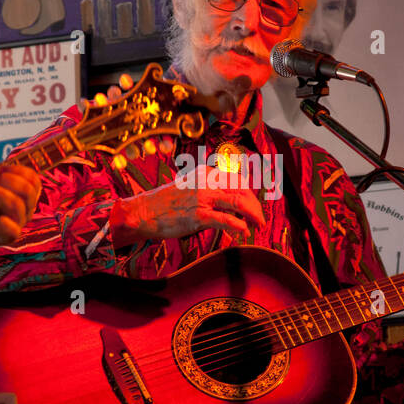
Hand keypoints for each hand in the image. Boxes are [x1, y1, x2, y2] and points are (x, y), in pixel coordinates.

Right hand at [111, 162, 264, 246]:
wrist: (143, 212)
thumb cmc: (165, 203)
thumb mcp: (189, 188)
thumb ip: (208, 191)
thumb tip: (228, 203)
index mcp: (206, 172)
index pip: (237, 180)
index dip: (250, 194)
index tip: (254, 206)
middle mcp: (206, 181)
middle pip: (242, 190)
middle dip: (255, 206)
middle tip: (260, 219)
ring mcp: (202, 198)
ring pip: (239, 202)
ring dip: (253, 215)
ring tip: (258, 225)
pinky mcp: (198, 215)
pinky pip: (226, 219)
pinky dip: (239, 226)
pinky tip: (245, 231)